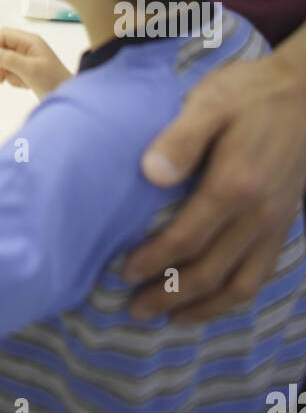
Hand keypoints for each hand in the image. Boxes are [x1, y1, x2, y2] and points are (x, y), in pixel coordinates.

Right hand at [0, 27, 71, 98]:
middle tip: (0, 79)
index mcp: (30, 41)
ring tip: (19, 83)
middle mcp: (27, 47)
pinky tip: (24, 84)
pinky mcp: (26, 68)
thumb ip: (9, 59)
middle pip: (1, 48)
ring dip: (6, 73)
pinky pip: (10, 70)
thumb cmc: (53, 81)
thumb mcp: (30, 70)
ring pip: (4, 60)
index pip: (4, 34)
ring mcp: (26, 58)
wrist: (67, 96)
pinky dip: (13, 78)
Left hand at [122, 49, 305, 321]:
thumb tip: (150, 175)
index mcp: (234, 186)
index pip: (187, 239)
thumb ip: (180, 139)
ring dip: (202, 308)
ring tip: (170, 318)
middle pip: (210, 272)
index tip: (124, 273)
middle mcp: (258, 216)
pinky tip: (214, 300)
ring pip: (240, 286)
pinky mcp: (285, 226)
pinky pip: (261, 275)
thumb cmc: (249, 94)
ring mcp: (275, 225)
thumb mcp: (210, 102)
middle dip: (170, 295)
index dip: (154, 261)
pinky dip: (234, 297)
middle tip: (135, 309)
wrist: (304, 95)